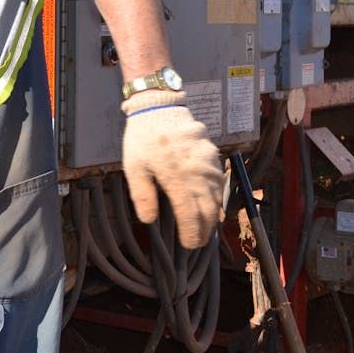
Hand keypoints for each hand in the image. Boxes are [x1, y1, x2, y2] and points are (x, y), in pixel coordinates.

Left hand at [120, 89, 224, 248]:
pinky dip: (218, 198)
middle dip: (205, 230)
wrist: (160, 107)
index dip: (192, 234)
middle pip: (208, 210)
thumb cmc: (143, 138)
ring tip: (206, 229)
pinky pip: (220, 183)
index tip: (189, 245)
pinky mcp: (213, 156)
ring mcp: (209, 165)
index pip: (190, 216)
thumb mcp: (134, 168)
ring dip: (213, 216)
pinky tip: (215, 206)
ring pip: (217, 198)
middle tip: (198, 243)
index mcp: (178, 180)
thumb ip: (143, 195)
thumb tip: (148, 221)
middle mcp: (198, 175)